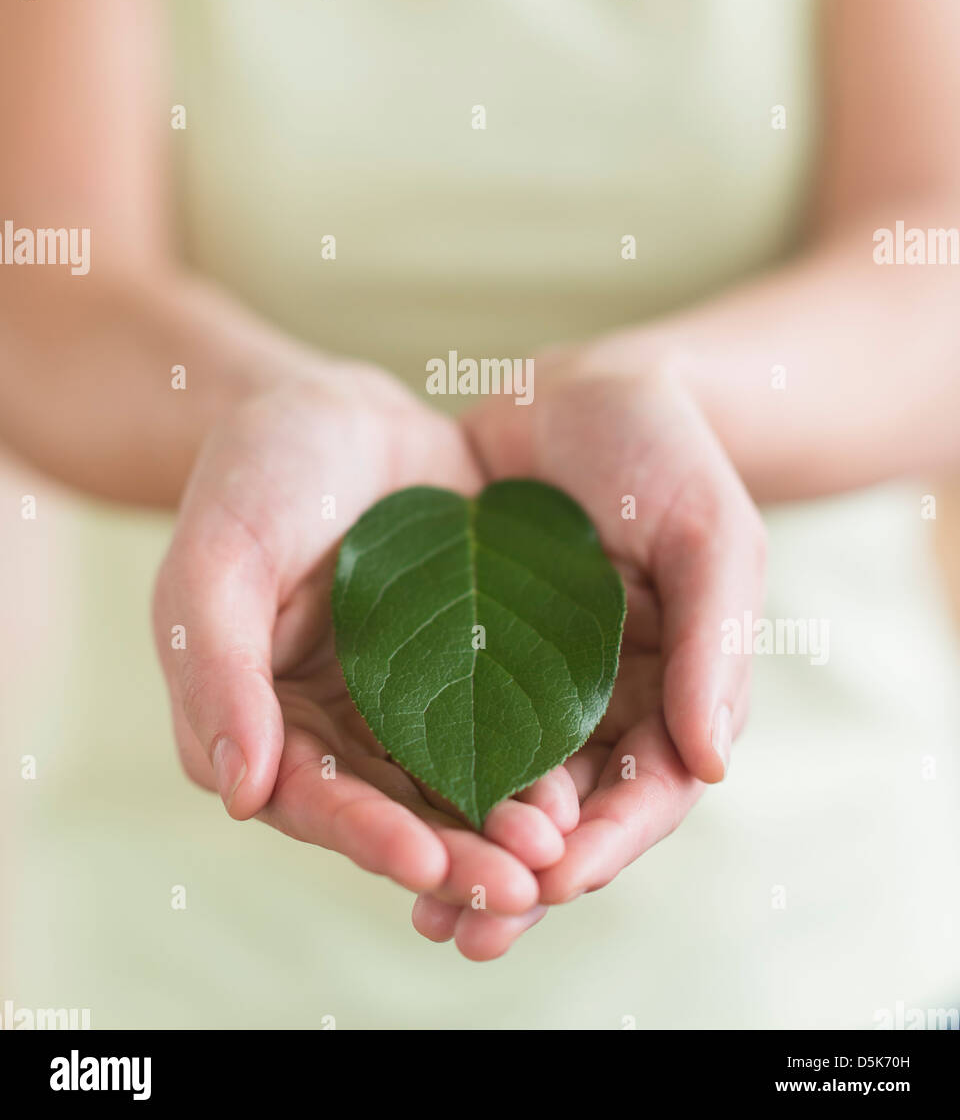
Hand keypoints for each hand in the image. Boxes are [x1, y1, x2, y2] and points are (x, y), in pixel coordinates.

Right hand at [152, 366, 578, 922]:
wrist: (337, 413)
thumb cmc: (255, 475)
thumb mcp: (218, 558)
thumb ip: (217, 669)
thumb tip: (239, 796)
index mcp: (253, 722)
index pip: (308, 798)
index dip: (364, 834)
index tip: (425, 862)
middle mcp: (326, 731)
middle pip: (389, 813)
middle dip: (452, 854)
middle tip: (519, 887)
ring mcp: (396, 705)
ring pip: (450, 785)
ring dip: (501, 827)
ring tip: (559, 855)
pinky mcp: (458, 673)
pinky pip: (497, 727)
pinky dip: (533, 763)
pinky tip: (581, 787)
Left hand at [412, 349, 764, 957]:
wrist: (574, 390)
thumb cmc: (662, 454)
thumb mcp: (709, 533)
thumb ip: (718, 641)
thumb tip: (711, 765)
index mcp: (677, 691)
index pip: (652, 794)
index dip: (609, 846)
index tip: (554, 882)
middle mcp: (606, 707)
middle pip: (572, 818)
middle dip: (522, 878)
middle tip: (465, 928)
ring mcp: (536, 687)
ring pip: (505, 793)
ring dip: (466, 852)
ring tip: (420, 908)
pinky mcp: (471, 659)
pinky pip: (447, 733)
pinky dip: (424, 782)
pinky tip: (381, 818)